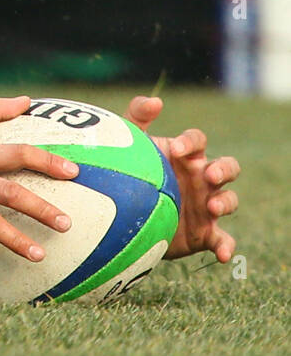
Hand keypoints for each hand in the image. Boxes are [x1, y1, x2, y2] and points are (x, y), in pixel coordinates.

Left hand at [125, 96, 238, 261]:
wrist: (124, 217)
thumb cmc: (129, 173)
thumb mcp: (127, 144)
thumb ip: (136, 118)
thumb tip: (155, 101)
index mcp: (185, 156)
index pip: (197, 141)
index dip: (192, 142)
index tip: (178, 149)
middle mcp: (202, 178)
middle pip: (227, 167)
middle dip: (223, 169)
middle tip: (209, 174)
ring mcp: (207, 205)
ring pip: (229, 200)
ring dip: (225, 202)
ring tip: (212, 207)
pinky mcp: (206, 232)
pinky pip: (223, 239)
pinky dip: (227, 246)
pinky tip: (223, 254)